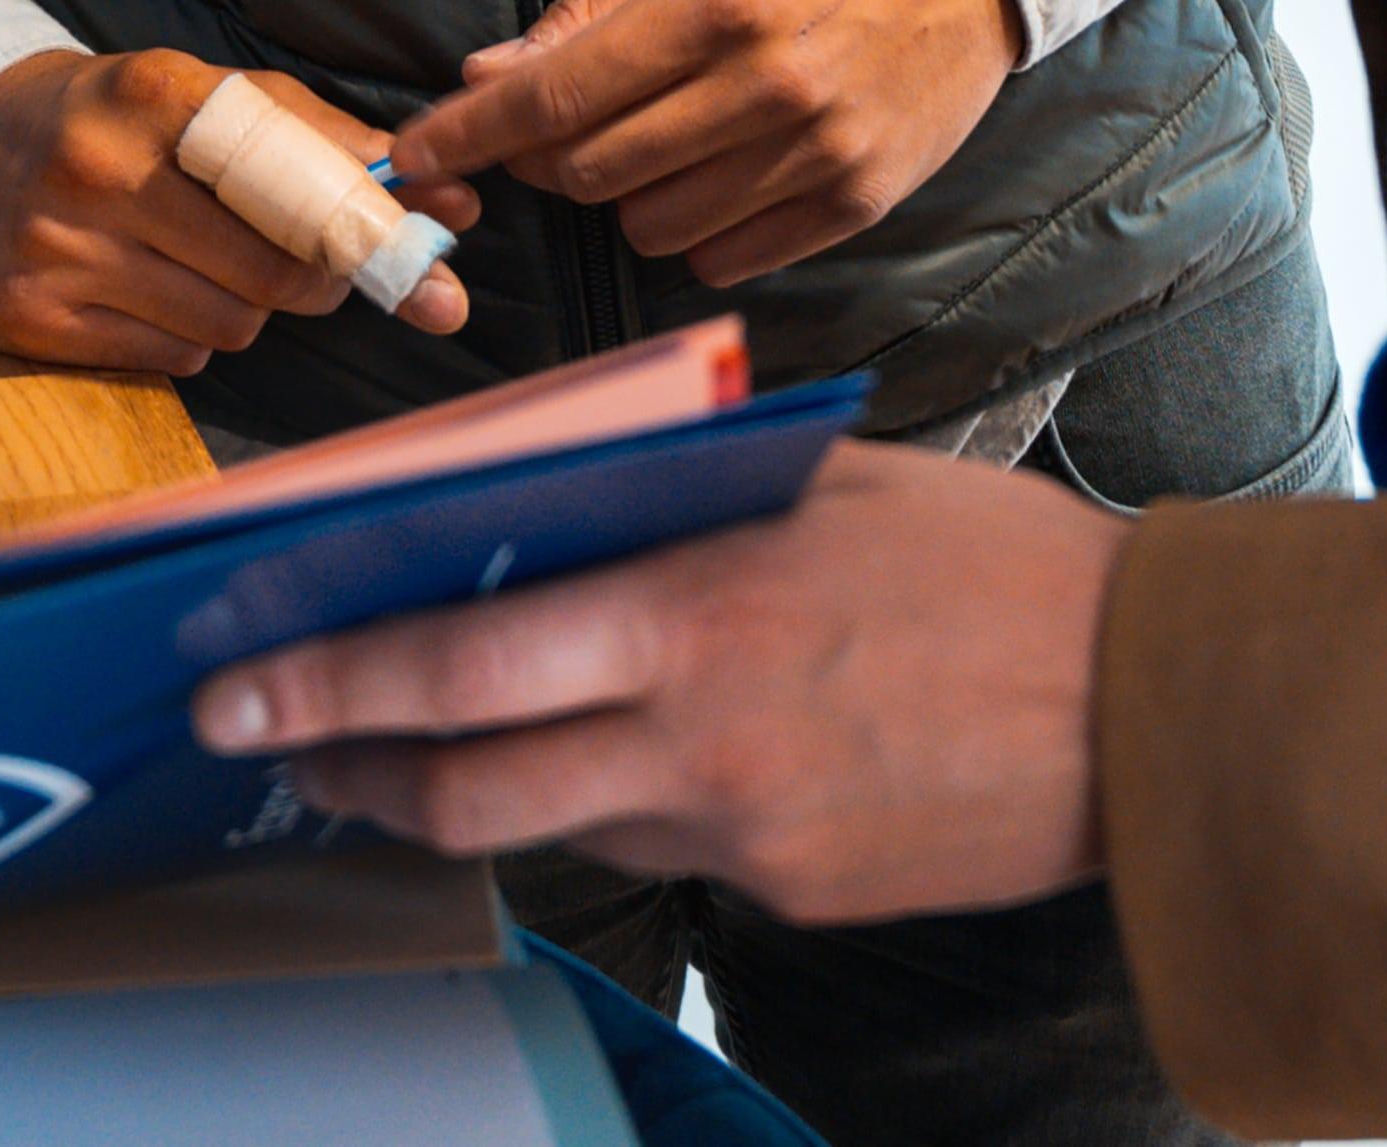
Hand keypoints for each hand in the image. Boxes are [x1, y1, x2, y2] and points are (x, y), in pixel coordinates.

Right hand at [0, 50, 483, 373]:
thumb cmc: (115, 119)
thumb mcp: (206, 96)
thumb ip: (323, 139)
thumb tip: (444, 196)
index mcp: (155, 93)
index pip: (292, 177)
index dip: (367, 224)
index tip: (425, 252)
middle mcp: (99, 170)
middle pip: (269, 272)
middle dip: (315, 279)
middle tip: (318, 268)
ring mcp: (56, 249)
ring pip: (225, 325)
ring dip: (247, 311)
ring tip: (213, 268)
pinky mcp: (27, 317)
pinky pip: (167, 359)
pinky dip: (186, 339)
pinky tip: (155, 294)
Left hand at [193, 438, 1118, 919]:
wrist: (1148, 709)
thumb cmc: (991, 567)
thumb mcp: (818, 490)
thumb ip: (681, 512)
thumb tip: (550, 519)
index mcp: (695, 610)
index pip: (461, 661)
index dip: (333, 684)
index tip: (238, 682)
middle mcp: (699, 737)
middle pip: (465, 784)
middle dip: (345, 769)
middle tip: (266, 748)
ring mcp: (744, 835)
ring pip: (553, 826)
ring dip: (458, 796)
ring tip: (395, 764)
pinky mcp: (791, 896)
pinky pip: (671, 853)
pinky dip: (629, 805)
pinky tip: (639, 763)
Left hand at [383, 0, 1020, 287]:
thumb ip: (593, 6)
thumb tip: (492, 73)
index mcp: (720, 4)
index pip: (557, 100)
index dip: (469, 134)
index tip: (415, 154)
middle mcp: (768, 87)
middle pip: (593, 173)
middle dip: (545, 157)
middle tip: (554, 122)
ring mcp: (820, 153)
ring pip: (653, 227)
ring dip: (626, 194)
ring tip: (659, 133)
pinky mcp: (859, 199)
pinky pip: (729, 256)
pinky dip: (699, 228)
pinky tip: (717, 169)